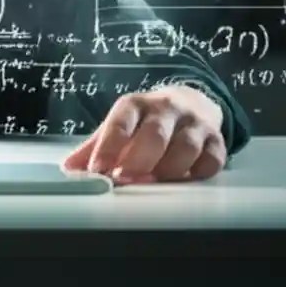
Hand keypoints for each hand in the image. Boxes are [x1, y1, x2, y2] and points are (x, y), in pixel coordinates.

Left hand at [61, 86, 225, 184]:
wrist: (191, 103)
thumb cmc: (145, 123)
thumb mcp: (119, 127)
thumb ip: (94, 148)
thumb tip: (68, 169)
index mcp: (135, 105)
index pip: (120, 123)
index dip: (108, 147)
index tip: (98, 170)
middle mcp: (166, 109)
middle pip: (154, 134)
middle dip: (138, 160)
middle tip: (124, 180)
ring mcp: (194, 123)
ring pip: (185, 146)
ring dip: (168, 169)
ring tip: (153, 184)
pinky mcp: (216, 140)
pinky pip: (211, 160)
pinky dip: (198, 173)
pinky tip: (184, 182)